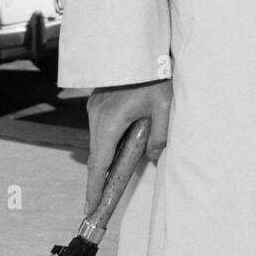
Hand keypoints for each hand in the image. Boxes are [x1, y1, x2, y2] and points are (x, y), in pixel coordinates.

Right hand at [84, 79, 171, 217]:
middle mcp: (96, 115)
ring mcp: (94, 106)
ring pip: (98, 141)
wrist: (141, 48)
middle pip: (96, 154)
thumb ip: (160, 136)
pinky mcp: (98, 101)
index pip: (99, 163)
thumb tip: (154, 157)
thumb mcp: (164, 106)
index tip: (91, 206)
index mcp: (110, 120)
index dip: (95, 188)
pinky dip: (106, 142)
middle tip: (100, 200)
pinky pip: (100, 128)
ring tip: (111, 177)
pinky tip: (118, 147)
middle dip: (98, 178)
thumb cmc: (154, 74)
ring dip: (104, 158)